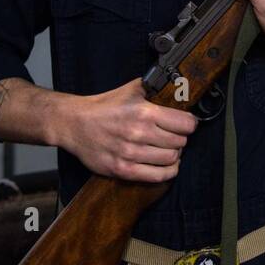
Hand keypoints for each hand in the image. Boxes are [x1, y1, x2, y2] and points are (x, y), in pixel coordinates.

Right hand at [58, 79, 197, 182]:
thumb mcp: (132, 89)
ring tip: (167, 148)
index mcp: (144, 112)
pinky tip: (167, 164)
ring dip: (174, 154)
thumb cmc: (103, 107)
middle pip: (180, 142)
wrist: (74, 124)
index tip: (187, 124)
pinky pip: (158, 176)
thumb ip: (156, 89)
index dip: (190, 123)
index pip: (185, 123)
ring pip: (171, 159)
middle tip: (174, 135)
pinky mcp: (123, 170)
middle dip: (180, 138)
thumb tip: (180, 88)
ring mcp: (131, 154)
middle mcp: (139, 134)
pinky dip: (168, 171)